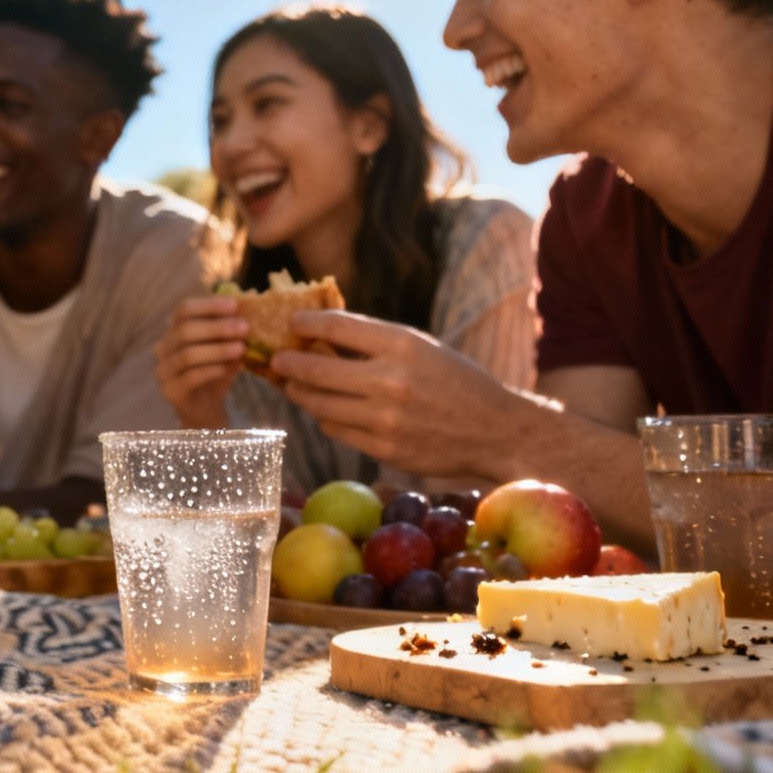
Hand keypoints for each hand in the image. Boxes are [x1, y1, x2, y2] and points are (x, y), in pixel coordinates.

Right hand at [153, 295, 245, 427]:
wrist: (206, 409)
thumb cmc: (216, 373)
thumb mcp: (226, 349)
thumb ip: (231, 335)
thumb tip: (245, 317)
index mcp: (174, 331)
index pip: (184, 310)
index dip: (209, 306)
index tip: (235, 305)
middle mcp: (163, 348)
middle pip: (185, 330)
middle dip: (217, 328)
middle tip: (244, 327)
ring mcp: (163, 370)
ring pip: (187, 354)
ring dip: (217, 350)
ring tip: (241, 349)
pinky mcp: (170, 391)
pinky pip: (190, 377)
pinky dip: (211, 370)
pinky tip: (228, 368)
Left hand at [269, 309, 527, 478]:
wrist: (495, 431)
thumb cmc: (458, 382)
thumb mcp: (422, 348)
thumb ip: (376, 342)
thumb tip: (323, 333)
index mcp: (402, 345)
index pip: (336, 327)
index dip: (306, 323)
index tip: (292, 323)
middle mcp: (390, 380)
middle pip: (316, 369)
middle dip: (289, 363)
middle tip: (277, 360)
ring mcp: (384, 418)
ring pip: (320, 404)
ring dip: (301, 393)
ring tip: (294, 385)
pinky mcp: (383, 449)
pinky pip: (337, 430)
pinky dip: (327, 418)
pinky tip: (326, 411)